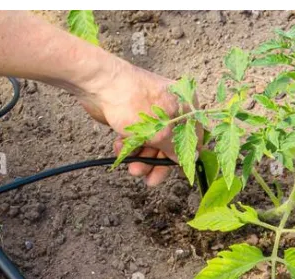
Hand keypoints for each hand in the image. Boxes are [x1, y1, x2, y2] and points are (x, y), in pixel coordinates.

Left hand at [75, 59, 181, 186]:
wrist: (101, 85)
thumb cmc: (133, 102)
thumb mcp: (160, 131)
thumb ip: (177, 148)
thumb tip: (193, 159)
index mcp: (185, 107)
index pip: (192, 139)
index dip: (182, 158)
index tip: (172, 173)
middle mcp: (172, 109)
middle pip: (170, 145)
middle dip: (155, 162)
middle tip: (145, 177)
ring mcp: (152, 113)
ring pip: (151, 144)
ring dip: (140, 158)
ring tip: (129, 165)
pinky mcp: (135, 117)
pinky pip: (137, 138)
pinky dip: (129, 146)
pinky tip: (119, 146)